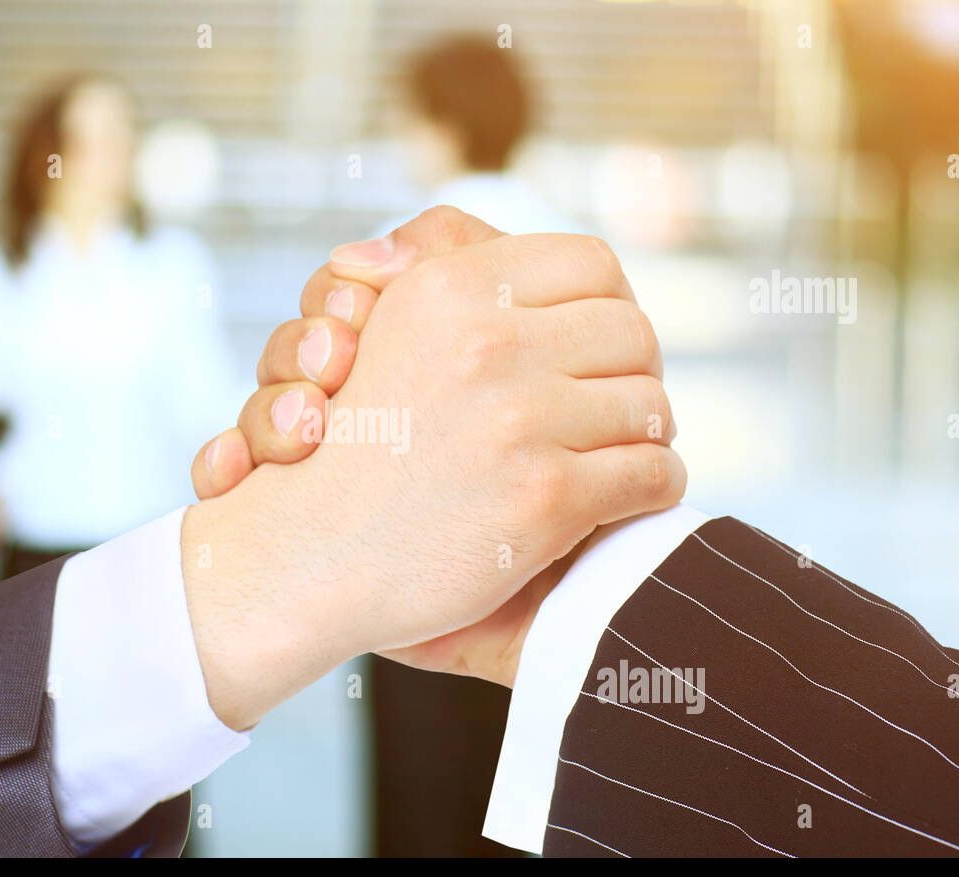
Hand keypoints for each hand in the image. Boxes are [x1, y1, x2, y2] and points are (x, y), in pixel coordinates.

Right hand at [180, 208, 684, 728]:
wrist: (305, 559)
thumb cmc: (348, 446)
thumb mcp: (382, 325)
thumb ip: (442, 260)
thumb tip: (499, 234)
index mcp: (448, 288)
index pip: (593, 264)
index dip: (607, 304)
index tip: (595, 345)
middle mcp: (486, 343)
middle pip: (633, 331)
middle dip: (633, 371)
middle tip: (616, 405)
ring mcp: (518, 422)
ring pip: (652, 404)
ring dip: (645, 433)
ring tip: (619, 452)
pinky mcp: (544, 498)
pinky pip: (653, 473)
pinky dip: (651, 488)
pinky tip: (619, 499)